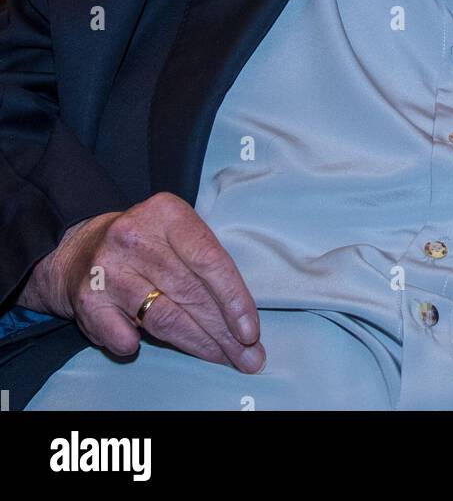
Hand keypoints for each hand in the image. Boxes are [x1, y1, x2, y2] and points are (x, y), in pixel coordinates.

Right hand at [16, 193, 264, 372]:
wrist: (83, 249)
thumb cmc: (147, 245)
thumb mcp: (178, 234)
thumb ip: (208, 266)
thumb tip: (244, 321)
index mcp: (165, 213)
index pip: (209, 259)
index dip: (234, 299)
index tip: (250, 331)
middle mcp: (134, 236)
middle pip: (190, 292)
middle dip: (223, 330)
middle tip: (246, 356)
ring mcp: (108, 268)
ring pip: (162, 317)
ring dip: (196, 344)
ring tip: (219, 357)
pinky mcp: (88, 299)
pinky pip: (122, 335)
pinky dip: (137, 346)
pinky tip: (149, 348)